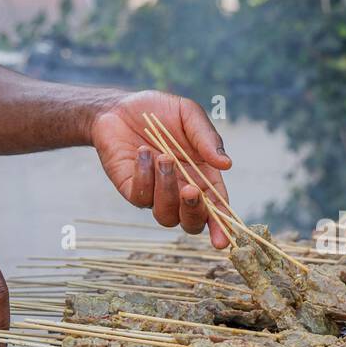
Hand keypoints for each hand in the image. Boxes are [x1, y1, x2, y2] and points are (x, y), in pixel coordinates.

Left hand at [91, 90, 233, 248]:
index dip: (222, 226)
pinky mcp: (132, 190)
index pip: (217, 208)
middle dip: (194, 212)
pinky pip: (142, 197)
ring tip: (163, 156)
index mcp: (203, 177)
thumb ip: (208, 138)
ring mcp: (156, 194)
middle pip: (192, 223)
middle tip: (190, 190)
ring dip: (167, 189)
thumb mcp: (189, 115)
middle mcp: (181, 191)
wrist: (118, 107)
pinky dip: (145, 176)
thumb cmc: (159, 111)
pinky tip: (143, 152)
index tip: (224, 239)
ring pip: (166, 215)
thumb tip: (227, 164)